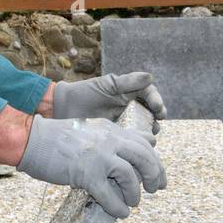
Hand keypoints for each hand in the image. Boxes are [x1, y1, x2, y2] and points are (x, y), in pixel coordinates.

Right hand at [17, 115, 165, 218]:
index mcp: (110, 129)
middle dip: (154, 174)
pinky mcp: (86, 174)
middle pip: (144, 156)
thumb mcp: (90, 130)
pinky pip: (109, 195)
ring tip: (133, 202)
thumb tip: (138, 145)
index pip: (143, 142)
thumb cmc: (57, 139)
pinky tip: (121, 213)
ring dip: (135, 193)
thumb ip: (112, 137)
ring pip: (130, 175)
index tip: (157, 175)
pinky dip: (118, 207)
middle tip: (154, 189)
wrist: (31, 140)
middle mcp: (109, 140)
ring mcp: (98, 156)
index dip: (155, 160)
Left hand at [52, 72, 166, 138]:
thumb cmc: (84, 93)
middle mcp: (129, 107)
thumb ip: (128, 82)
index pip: (149, 95)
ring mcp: (124, 122)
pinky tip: (138, 146)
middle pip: (150, 113)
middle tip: (156, 124)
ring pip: (143, 128)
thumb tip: (150, 77)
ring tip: (150, 136)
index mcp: (129, 93)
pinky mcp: (117, 136)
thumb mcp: (106, 85)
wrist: (64, 109)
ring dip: (149, 132)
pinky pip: (131, 139)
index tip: (158, 109)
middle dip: (156, 118)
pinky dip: (136, 142)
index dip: (157, 101)